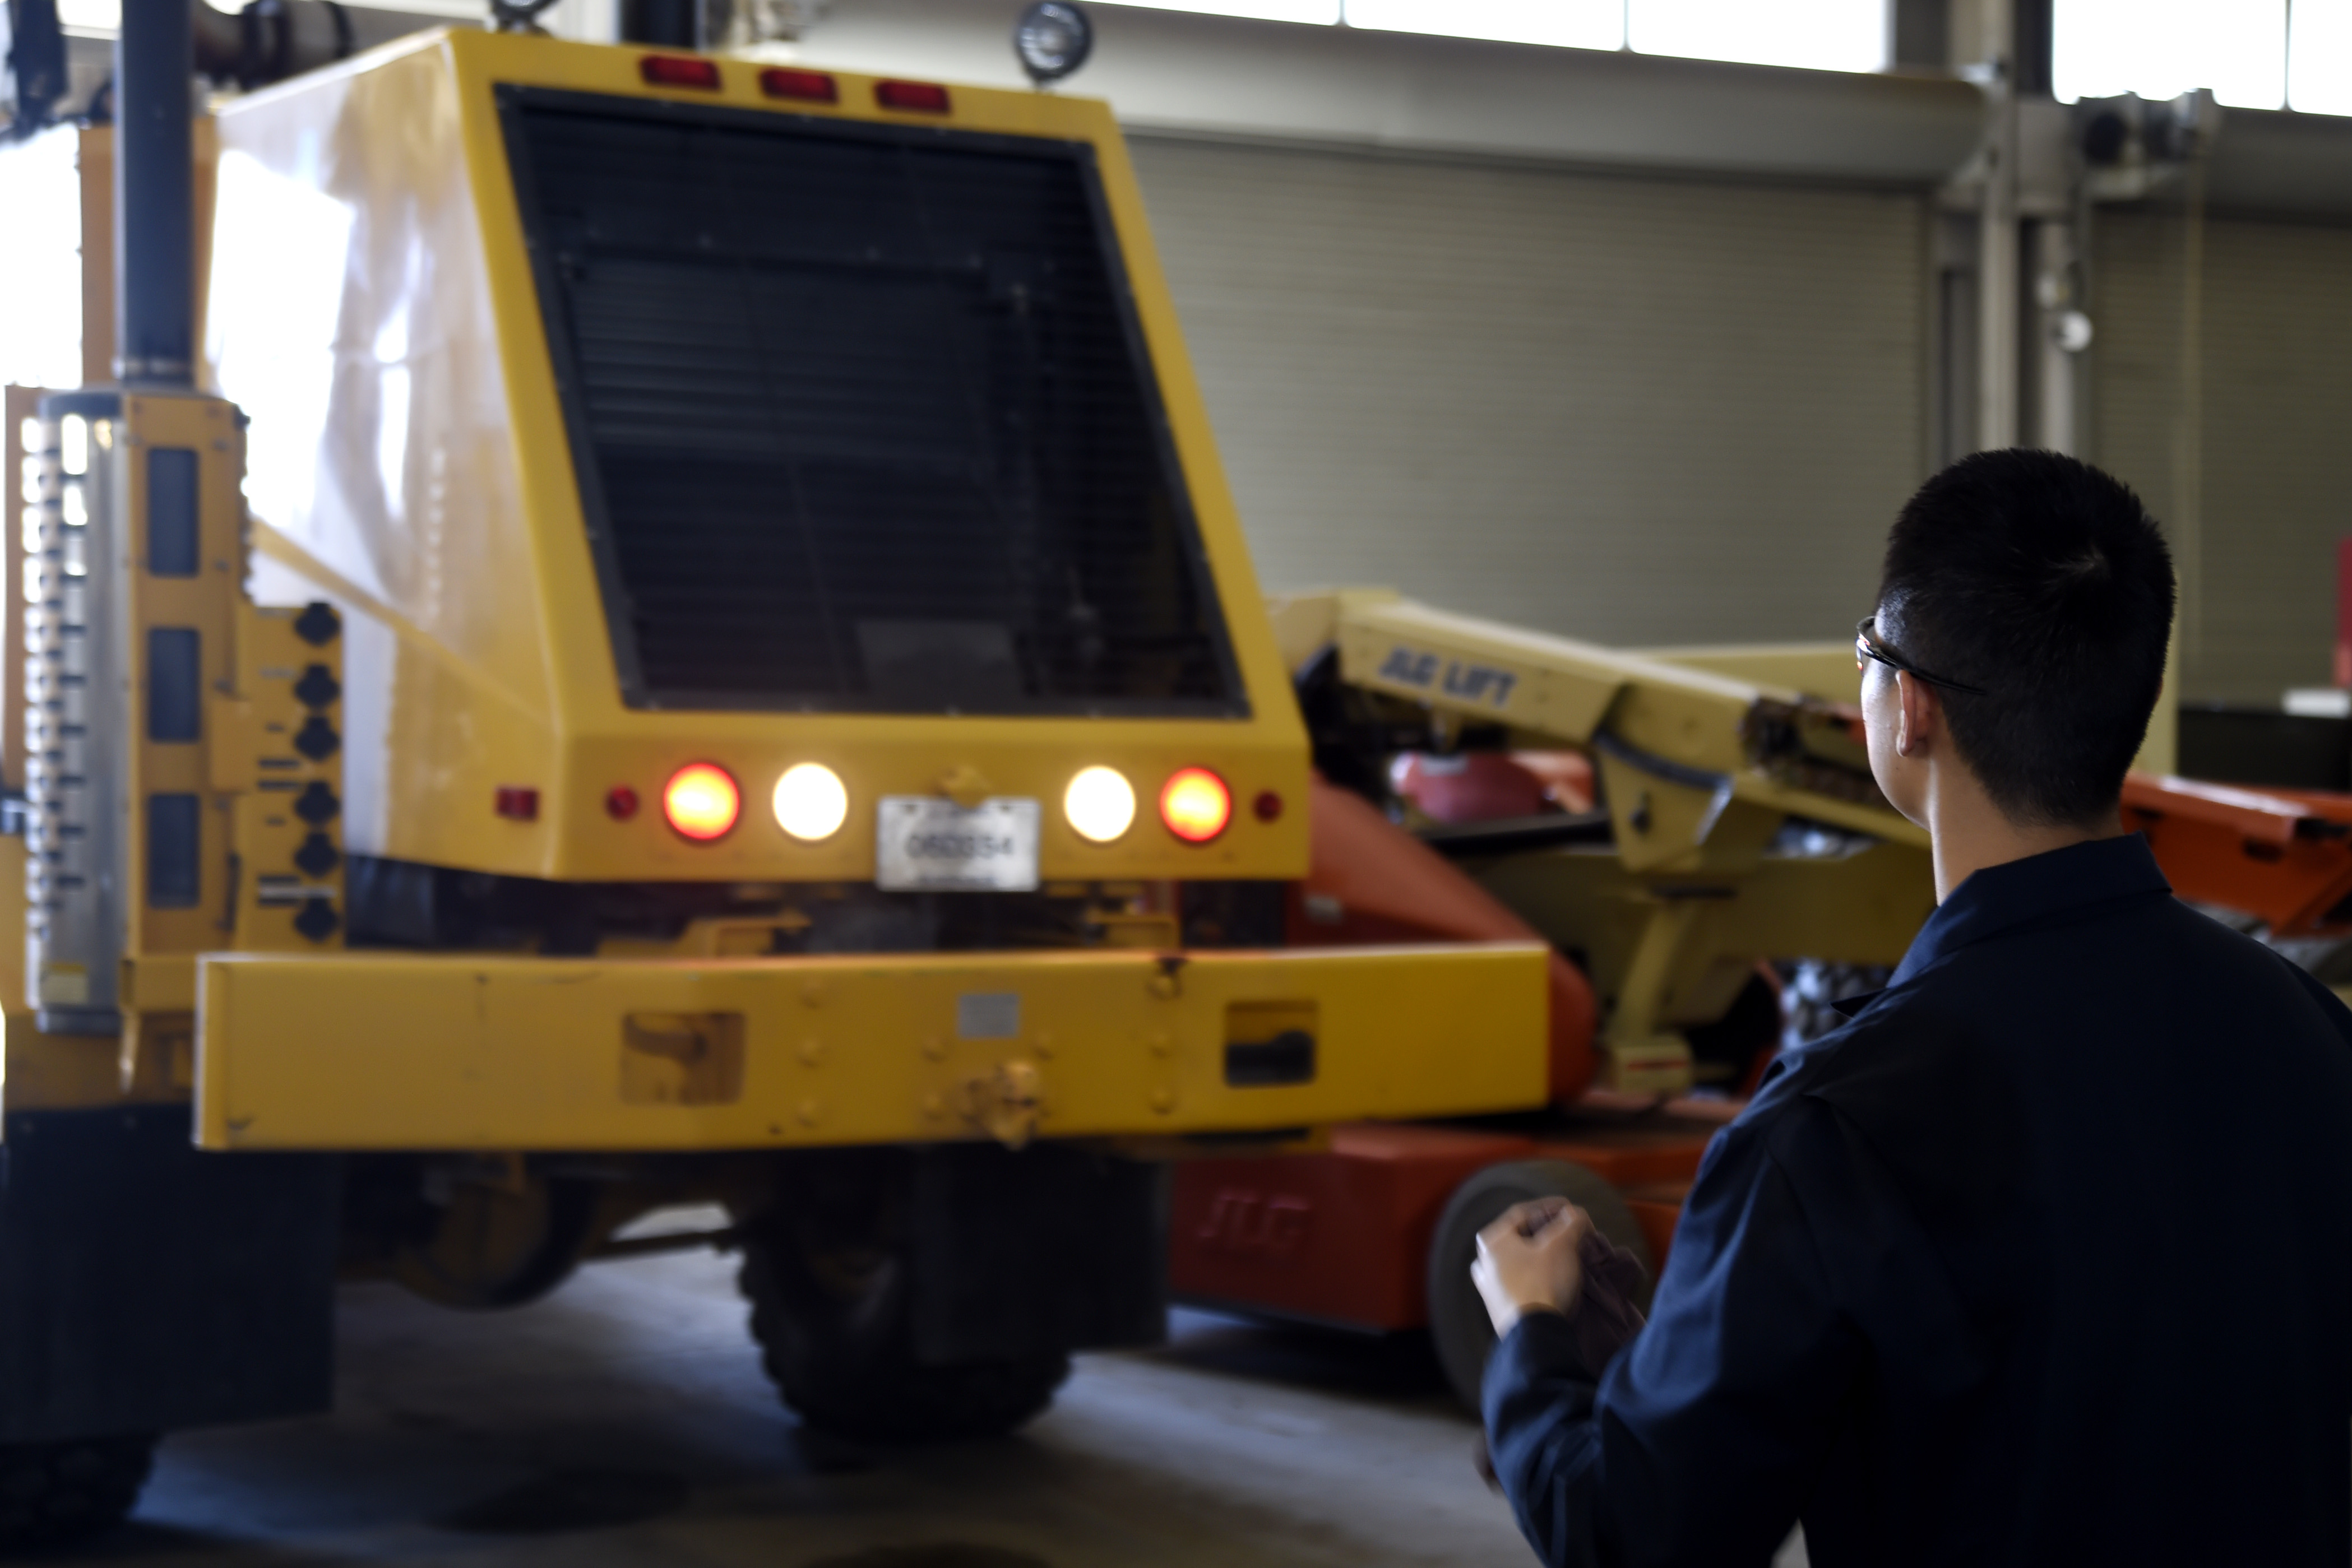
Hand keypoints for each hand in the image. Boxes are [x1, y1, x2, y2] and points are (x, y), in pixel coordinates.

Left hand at [1471, 1198, 1591, 1338]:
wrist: (1534, 1334)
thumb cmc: (1543, 1282)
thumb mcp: (1561, 1245)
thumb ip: (1571, 1223)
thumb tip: (1576, 1214)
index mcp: (1491, 1241)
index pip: (1523, 1213)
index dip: (1550, 1207)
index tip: (1570, 1209)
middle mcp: (1484, 1261)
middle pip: (1521, 1237)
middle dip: (1547, 1232)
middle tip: (1569, 1231)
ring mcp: (1488, 1286)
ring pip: (1521, 1260)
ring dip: (1543, 1254)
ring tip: (1565, 1253)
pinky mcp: (1499, 1306)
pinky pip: (1520, 1280)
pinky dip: (1537, 1273)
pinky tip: (1553, 1277)